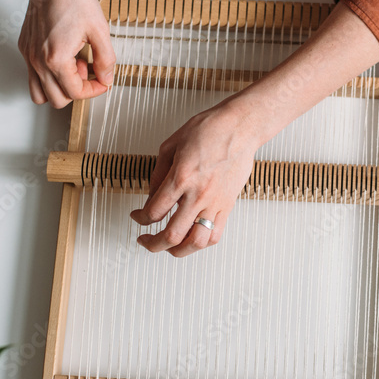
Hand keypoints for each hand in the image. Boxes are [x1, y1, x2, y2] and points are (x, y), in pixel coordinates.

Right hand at [18, 0, 114, 107]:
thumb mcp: (99, 30)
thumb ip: (105, 60)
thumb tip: (106, 78)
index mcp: (55, 58)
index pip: (75, 93)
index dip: (94, 90)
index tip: (103, 80)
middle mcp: (37, 60)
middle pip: (56, 100)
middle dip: (77, 90)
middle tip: (88, 71)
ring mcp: (28, 55)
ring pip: (40, 93)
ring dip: (59, 87)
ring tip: (74, 66)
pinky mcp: (25, 47)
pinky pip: (34, 75)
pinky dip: (49, 74)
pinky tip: (64, 55)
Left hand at [130, 99, 260, 256]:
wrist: (240, 127)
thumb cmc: (209, 130)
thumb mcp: (171, 145)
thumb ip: (158, 174)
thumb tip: (151, 197)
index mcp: (180, 178)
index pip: (154, 212)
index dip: (140, 218)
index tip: (137, 217)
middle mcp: (198, 194)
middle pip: (172, 235)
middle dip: (152, 244)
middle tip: (145, 241)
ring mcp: (215, 202)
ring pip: (195, 242)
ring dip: (177, 251)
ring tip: (169, 247)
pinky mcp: (228, 205)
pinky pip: (215, 235)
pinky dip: (200, 243)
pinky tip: (192, 239)